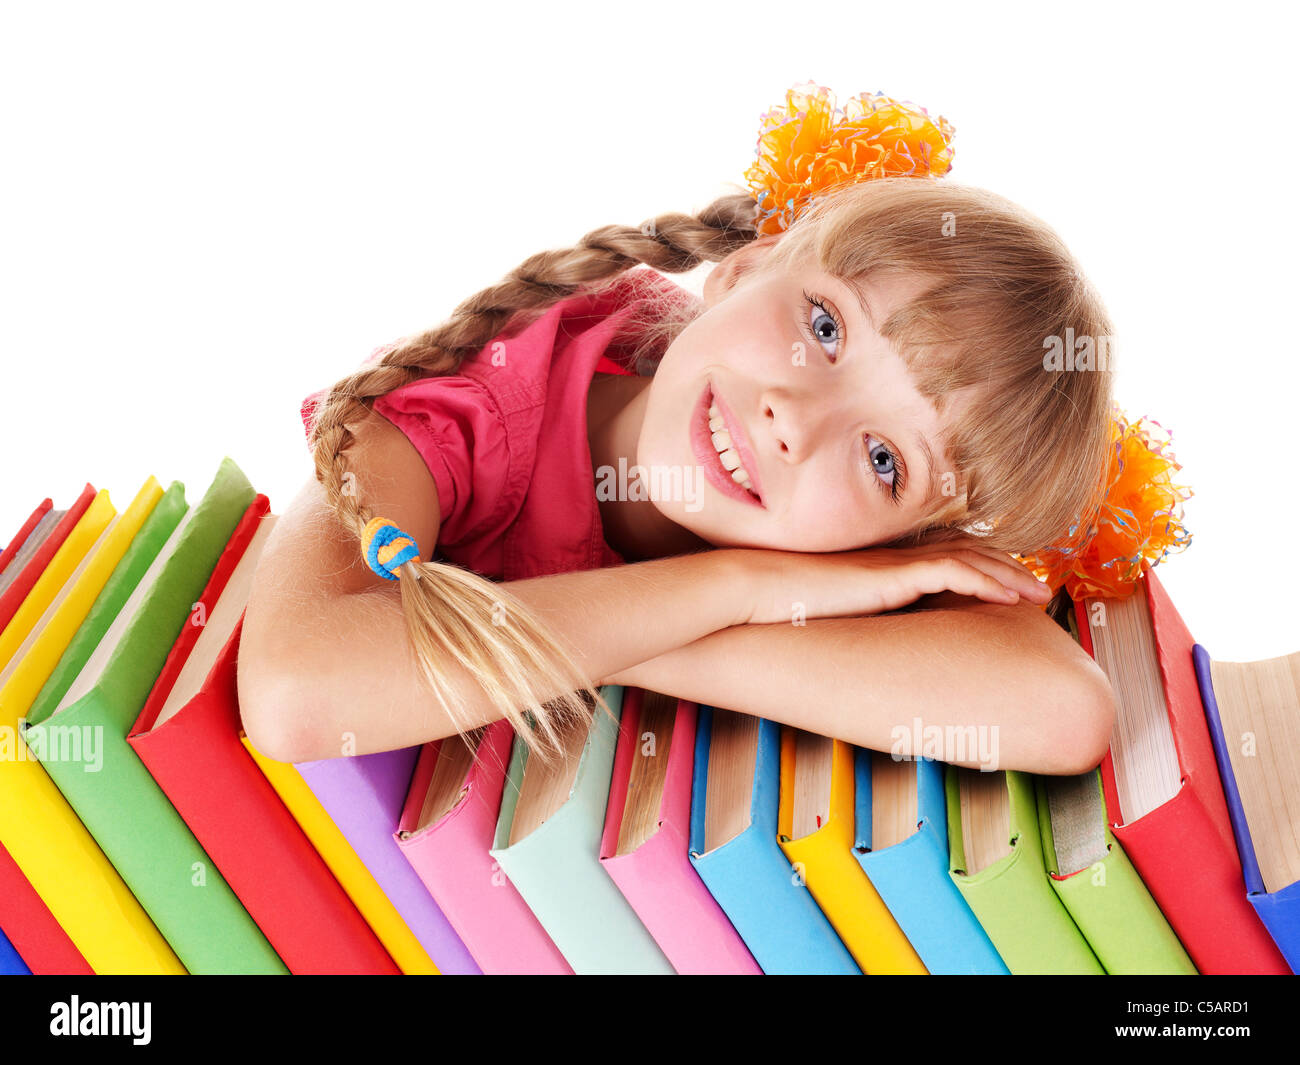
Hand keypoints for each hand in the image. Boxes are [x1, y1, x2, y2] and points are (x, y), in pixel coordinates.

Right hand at [733, 541, 1052, 626]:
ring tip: (1037, 594)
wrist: (752, 588)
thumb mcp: (819, 615)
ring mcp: (891, 564)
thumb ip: (844, 621)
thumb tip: (857, 653)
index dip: (977, 568)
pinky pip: (951, 572)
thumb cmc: (775, 606)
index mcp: (876, 568)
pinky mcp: (890, 575)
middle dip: (1004, 569)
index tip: (1003, 587)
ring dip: (1007, 577)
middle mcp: (889, 560)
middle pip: (963, 554)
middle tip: (1036, 589)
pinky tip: (1008, 596)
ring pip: (967, 560)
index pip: (938, 559)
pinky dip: (984, 582)